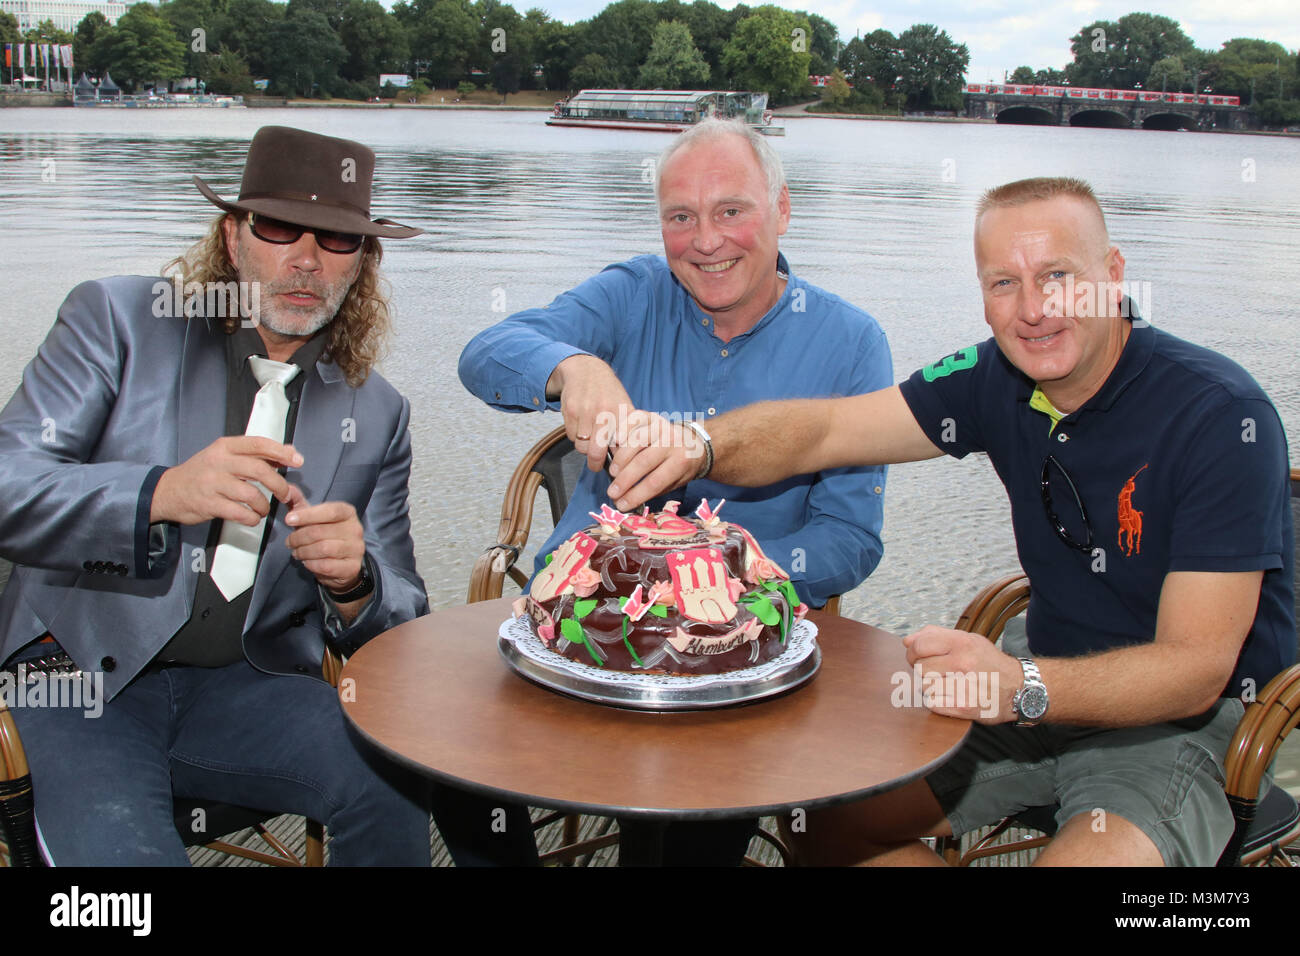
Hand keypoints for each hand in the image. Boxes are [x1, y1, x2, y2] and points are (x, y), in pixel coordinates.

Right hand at [152, 436, 302, 525]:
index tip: (298, 461)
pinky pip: (240, 513)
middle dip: (278, 484)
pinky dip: (252, 518)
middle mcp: (219, 462)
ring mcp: (212, 484)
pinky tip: (252, 518)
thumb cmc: (202, 473)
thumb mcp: (225, 456)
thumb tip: (288, 451)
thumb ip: (256, 454)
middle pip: (259, 470)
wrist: (168, 491)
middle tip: (284, 494)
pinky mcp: (209, 504)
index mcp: (225, 447)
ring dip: (264, 505)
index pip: (258, 444)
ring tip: (263, 509)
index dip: (281, 452)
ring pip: (251, 494)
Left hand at [283, 485, 365, 592]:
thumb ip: (300, 503)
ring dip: (303, 552)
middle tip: (289, 542)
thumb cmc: (324, 536)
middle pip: (321, 531)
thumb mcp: (312, 518)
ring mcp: (356, 549)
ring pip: (323, 549)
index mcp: (348, 513)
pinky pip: (326, 565)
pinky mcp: (353, 567)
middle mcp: (356, 529)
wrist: (340, 564)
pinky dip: (311, 564)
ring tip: (297, 552)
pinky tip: (307, 562)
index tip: (289, 519)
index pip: (330, 511)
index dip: (308, 515)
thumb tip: (288, 488)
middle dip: (298, 538)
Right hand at [548, 355, 634, 471]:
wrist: (586, 370)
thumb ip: (626, 430)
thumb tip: (625, 458)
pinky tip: (580, 425)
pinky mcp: (570, 411)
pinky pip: (570, 436)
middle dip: (595, 463)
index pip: (620, 446)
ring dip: (584, 447)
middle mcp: (605, 411)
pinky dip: (574, 435)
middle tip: (596, 466)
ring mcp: (586, 411)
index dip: (617, 460)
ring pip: (582, 446)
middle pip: (596, 451)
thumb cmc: (608, 392)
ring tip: (589, 438)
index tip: (616, 468)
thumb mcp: (624, 406)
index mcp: (622, 412)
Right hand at [606, 411, 705, 510]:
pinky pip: (631, 422)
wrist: (692, 441)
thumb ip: (654, 490)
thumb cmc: (680, 466)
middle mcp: (672, 441)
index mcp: (681, 461)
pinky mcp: (650, 416)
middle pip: (643, 462)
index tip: (621, 505)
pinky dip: (620, 432)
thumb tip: (626, 501)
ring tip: (612, 473)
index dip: (636, 495)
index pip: (655, 481)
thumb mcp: (675, 482)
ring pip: (635, 441)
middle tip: (611, 492)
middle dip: (624, 480)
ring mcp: (660, 426)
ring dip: (620, 459)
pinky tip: (613, 445)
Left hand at [902, 625, 1022, 723]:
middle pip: (919, 668)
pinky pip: (932, 703)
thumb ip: (936, 636)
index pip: (919, 645)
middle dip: (924, 671)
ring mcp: (964, 686)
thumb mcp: (968, 640)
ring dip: (931, 687)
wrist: (1021, 689)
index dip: (913, 652)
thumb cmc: (989, 663)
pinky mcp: (965, 707)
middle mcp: (963, 663)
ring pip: (924, 686)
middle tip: (938, 673)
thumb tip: (907, 641)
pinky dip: (937, 702)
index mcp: (962, 643)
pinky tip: (951, 698)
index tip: (918, 657)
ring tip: (948, 685)